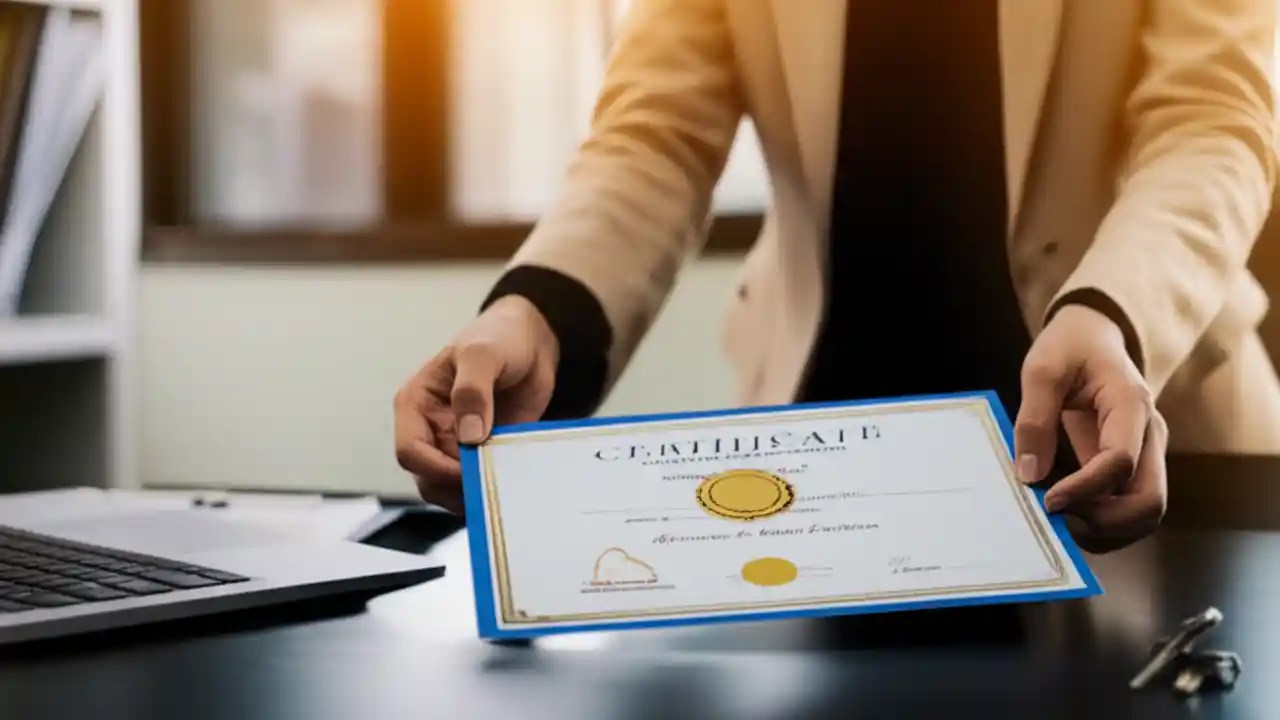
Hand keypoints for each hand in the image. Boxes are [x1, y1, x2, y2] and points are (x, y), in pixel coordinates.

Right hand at [394, 296, 558, 513]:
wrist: (530, 343)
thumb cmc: (497, 338)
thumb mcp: (482, 354)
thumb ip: (472, 390)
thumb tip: (469, 435)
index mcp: (416, 404)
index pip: (409, 450)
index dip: (435, 468)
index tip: (469, 470)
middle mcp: (430, 429)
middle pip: (428, 478)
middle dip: (455, 488)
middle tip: (489, 488)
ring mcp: (456, 445)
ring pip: (451, 489)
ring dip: (473, 495)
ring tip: (502, 488)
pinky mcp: (483, 454)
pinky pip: (481, 483)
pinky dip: (492, 490)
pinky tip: (512, 485)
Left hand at [1014, 304, 1167, 552]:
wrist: (1093, 337)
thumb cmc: (1069, 347)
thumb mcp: (1042, 370)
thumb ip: (1034, 419)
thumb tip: (1028, 475)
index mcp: (1130, 405)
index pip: (1121, 461)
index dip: (1086, 489)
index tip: (1047, 500)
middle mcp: (1149, 436)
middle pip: (1149, 501)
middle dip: (1104, 522)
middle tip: (1056, 518)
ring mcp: (1146, 454)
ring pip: (1145, 514)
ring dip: (1105, 530)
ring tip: (1058, 522)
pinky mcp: (1133, 468)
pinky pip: (1128, 509)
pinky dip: (1102, 524)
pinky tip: (1067, 516)